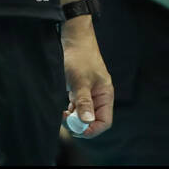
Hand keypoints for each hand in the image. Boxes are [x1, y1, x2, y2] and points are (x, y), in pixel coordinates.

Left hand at [59, 17, 113, 137]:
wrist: (74, 40)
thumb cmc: (80, 58)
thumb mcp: (80, 81)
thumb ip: (84, 102)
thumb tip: (87, 122)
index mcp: (105, 95)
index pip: (104, 121)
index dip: (92, 129)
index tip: (77, 129)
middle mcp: (100, 97)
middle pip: (94, 120)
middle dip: (81, 124)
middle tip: (66, 121)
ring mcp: (90, 94)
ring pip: (84, 115)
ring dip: (74, 118)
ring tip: (63, 113)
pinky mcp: (80, 90)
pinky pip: (78, 107)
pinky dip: (71, 110)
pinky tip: (63, 107)